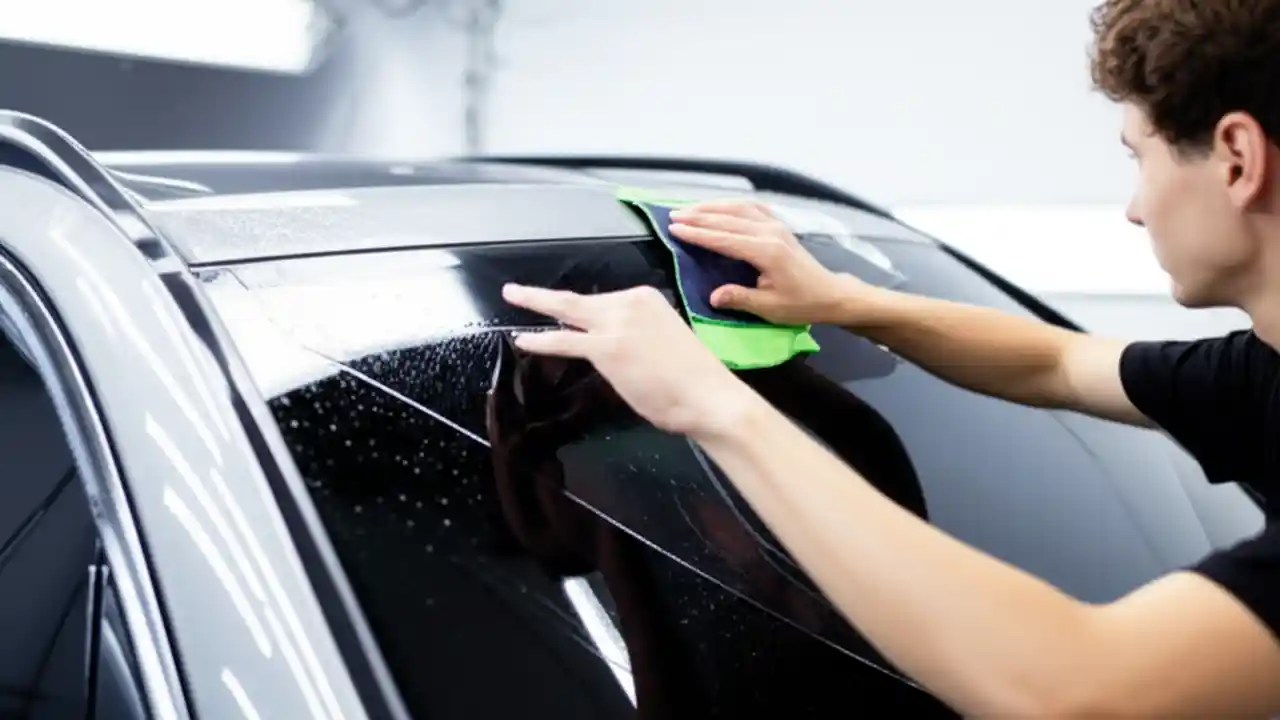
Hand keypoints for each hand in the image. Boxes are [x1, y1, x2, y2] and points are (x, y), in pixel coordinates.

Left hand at [501, 282, 759, 438]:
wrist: (709, 396)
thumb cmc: (695, 380)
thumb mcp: (666, 341)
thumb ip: (638, 338)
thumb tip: (619, 350)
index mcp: (647, 299)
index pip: (606, 303)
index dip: (588, 315)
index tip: (574, 318)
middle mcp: (630, 303)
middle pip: (579, 300)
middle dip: (544, 295)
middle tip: (515, 291)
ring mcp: (616, 323)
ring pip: (567, 311)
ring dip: (536, 304)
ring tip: (514, 299)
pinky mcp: (606, 348)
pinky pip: (565, 341)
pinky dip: (541, 340)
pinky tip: (523, 340)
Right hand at [668, 199, 863, 325]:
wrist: (830, 294)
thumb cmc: (801, 303)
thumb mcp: (769, 307)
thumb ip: (740, 298)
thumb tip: (713, 296)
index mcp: (766, 252)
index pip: (724, 239)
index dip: (698, 234)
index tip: (675, 229)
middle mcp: (770, 232)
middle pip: (727, 219)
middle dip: (698, 216)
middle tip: (673, 217)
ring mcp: (776, 226)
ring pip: (738, 208)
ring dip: (712, 207)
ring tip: (688, 210)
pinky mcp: (779, 225)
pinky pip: (752, 208)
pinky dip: (731, 205)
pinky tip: (719, 207)